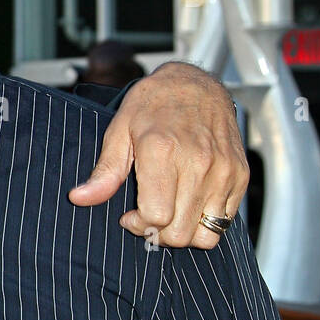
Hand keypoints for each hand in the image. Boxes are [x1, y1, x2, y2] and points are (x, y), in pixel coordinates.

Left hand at [68, 62, 248, 248]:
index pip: (156, 216)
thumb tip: (79, 198)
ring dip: (182, 232)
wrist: (196, 84)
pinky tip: (188, 204)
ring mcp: (224, 172)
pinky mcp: (240, 176)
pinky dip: (205, 222)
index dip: (138, 224)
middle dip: (157, 233)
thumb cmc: (154, 105)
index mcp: (163, 152)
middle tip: (147, 215)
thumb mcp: (119, 131)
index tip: (130, 214)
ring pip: (205, 235)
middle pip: (179, 233)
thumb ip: (105, 172)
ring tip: (169, 212)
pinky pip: (225, 222)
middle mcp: (199, 164)